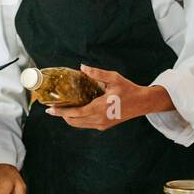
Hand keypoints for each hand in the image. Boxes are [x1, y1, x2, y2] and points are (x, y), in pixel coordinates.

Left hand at [46, 64, 172, 130]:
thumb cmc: (129, 90)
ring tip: (62, 109)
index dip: (61, 112)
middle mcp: (99, 119)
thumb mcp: (114, 78)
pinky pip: (86, 124)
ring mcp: (102, 124)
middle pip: (74, 121)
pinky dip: (78, 119)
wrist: (142, 103)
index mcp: (100, 107)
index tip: (50, 110)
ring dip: (69, 118)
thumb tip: (82, 67)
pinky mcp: (104, 125)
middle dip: (62, 115)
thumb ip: (97, 73)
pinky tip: (75, 111)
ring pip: (79, 125)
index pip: (75, 113)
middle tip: (52, 108)